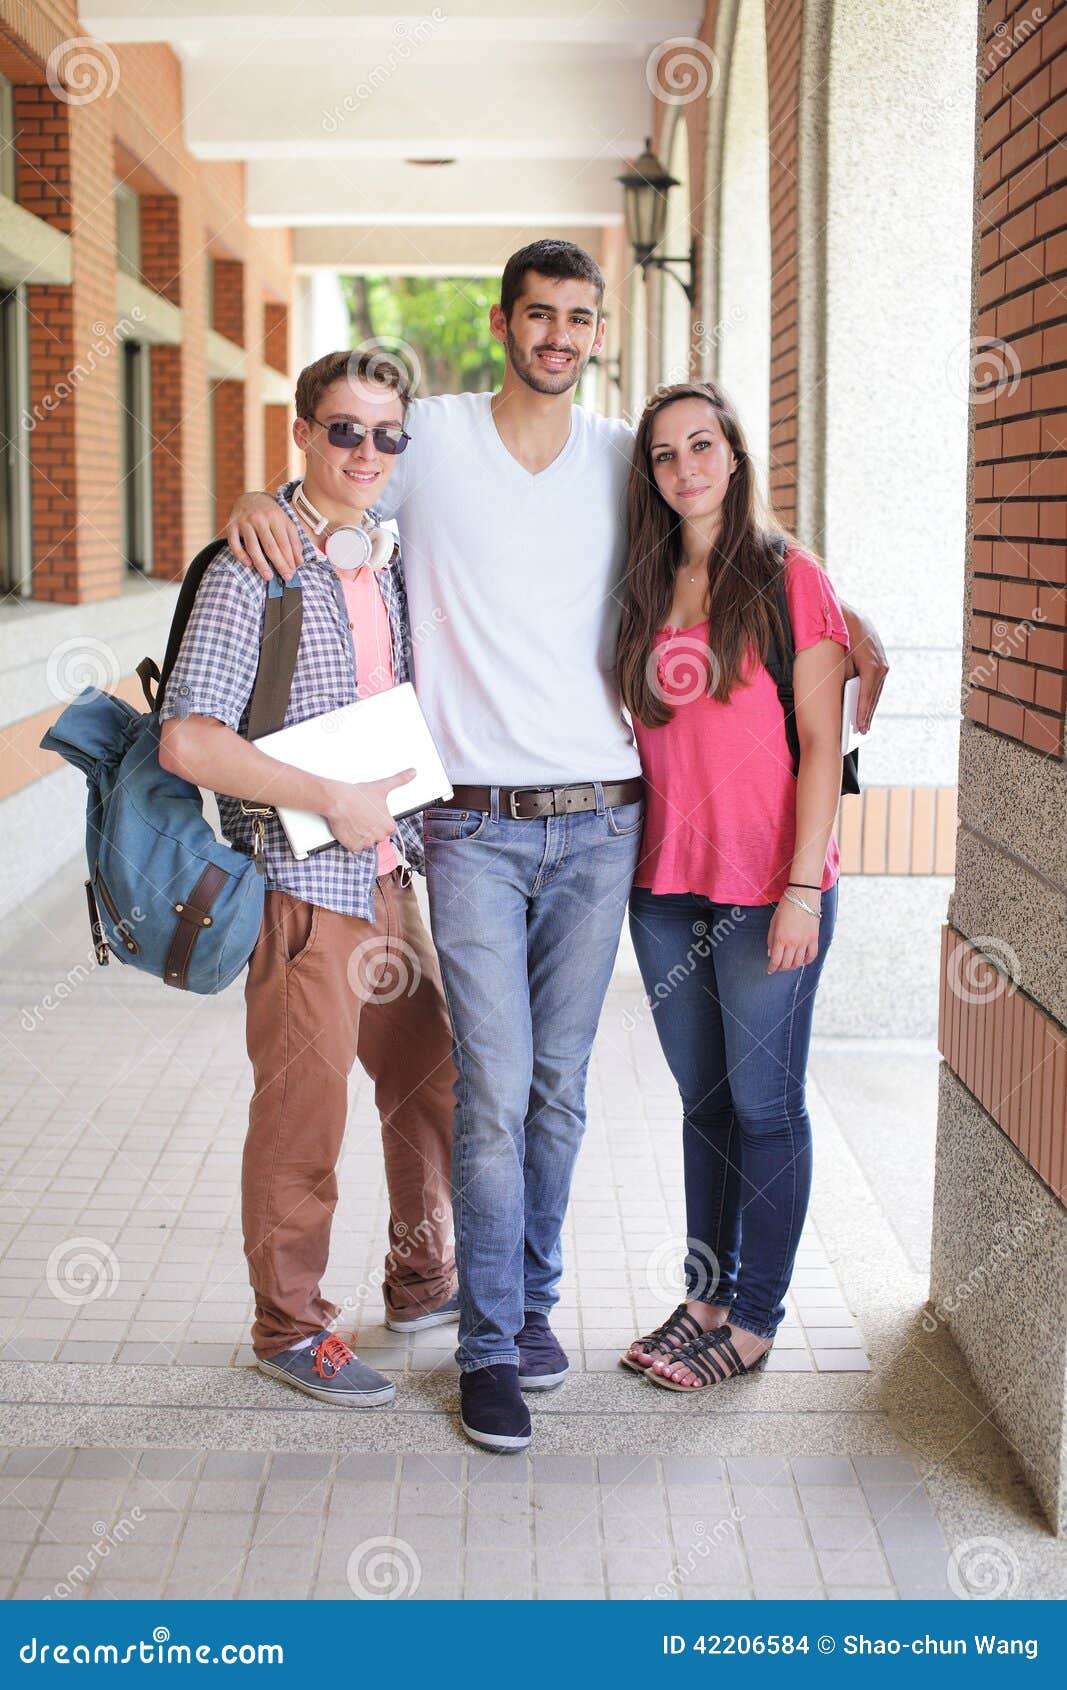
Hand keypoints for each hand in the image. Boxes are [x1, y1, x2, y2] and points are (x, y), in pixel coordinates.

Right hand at [226, 492, 302, 582]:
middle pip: (270, 546)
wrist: (250, 497)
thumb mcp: (285, 523)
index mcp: (275, 517)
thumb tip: (299, 562)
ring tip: (268, 576)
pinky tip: (248, 564)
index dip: (288, 560)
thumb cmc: (271, 514)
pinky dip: (240, 555)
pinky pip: (234, 543)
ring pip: (253, 547)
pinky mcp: (231, 526)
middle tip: (285, 577)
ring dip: (261, 564)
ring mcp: (244, 522)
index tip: (292, 572)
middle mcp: (259, 518)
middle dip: (279, 564)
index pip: (283, 543)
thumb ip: (294, 541)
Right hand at [323, 769, 414, 853]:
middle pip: (377, 836)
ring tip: (355, 821)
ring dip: (361, 834)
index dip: (378, 821)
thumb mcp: (382, 786)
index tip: (371, 813)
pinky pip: (355, 846)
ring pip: (366, 841)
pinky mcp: (354, 846)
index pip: (387, 828)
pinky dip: (352, 840)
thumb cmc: (358, 795)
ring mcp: (366, 842)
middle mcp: (379, 836)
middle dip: (370, 828)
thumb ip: (400, 780)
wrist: (338, 800)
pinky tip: (349, 828)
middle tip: (361, 816)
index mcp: (389, 826)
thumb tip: (413, 772)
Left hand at [767, 896, 819, 972]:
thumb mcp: (774, 922)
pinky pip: (812, 955)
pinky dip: (806, 961)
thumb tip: (771, 953)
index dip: (772, 968)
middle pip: (787, 964)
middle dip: (781, 968)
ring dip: (792, 966)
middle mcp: (793, 943)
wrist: (803, 896)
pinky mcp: (814, 938)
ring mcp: (805, 942)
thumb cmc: (786, 906)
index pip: (776, 961)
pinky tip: (802, 960)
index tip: (770, 970)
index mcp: (780, 938)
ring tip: (788, 964)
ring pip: (799, 962)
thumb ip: (771, 939)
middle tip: (778, 967)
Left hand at [843, 609, 888, 732]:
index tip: (859, 727)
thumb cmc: (837, 637)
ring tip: (865, 724)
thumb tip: (843, 700)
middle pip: (874, 695)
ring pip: (877, 689)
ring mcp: (883, 661)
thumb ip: (843, 678)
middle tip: (862, 731)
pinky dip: (871, 694)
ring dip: (871, 706)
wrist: (845, 613)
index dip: (862, 712)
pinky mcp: (881, 659)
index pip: (866, 694)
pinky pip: (876, 682)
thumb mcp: (837, 658)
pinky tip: (866, 706)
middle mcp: (881, 664)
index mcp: (871, 665)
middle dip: (867, 714)